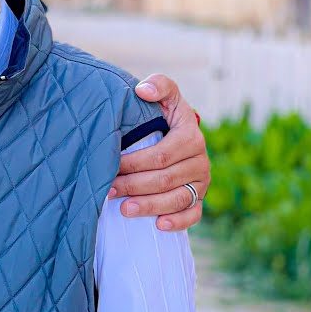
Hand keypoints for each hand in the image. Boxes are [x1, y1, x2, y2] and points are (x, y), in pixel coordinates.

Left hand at [109, 73, 209, 231]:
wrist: (175, 133)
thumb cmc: (161, 113)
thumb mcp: (164, 96)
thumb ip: (158, 86)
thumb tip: (143, 90)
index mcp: (191, 136)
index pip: (161, 155)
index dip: (135, 163)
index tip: (111, 166)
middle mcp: (200, 161)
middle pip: (165, 179)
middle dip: (135, 186)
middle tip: (108, 190)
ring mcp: (201, 182)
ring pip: (177, 199)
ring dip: (150, 206)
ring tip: (124, 210)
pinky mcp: (199, 198)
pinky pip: (193, 214)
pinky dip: (178, 222)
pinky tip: (159, 225)